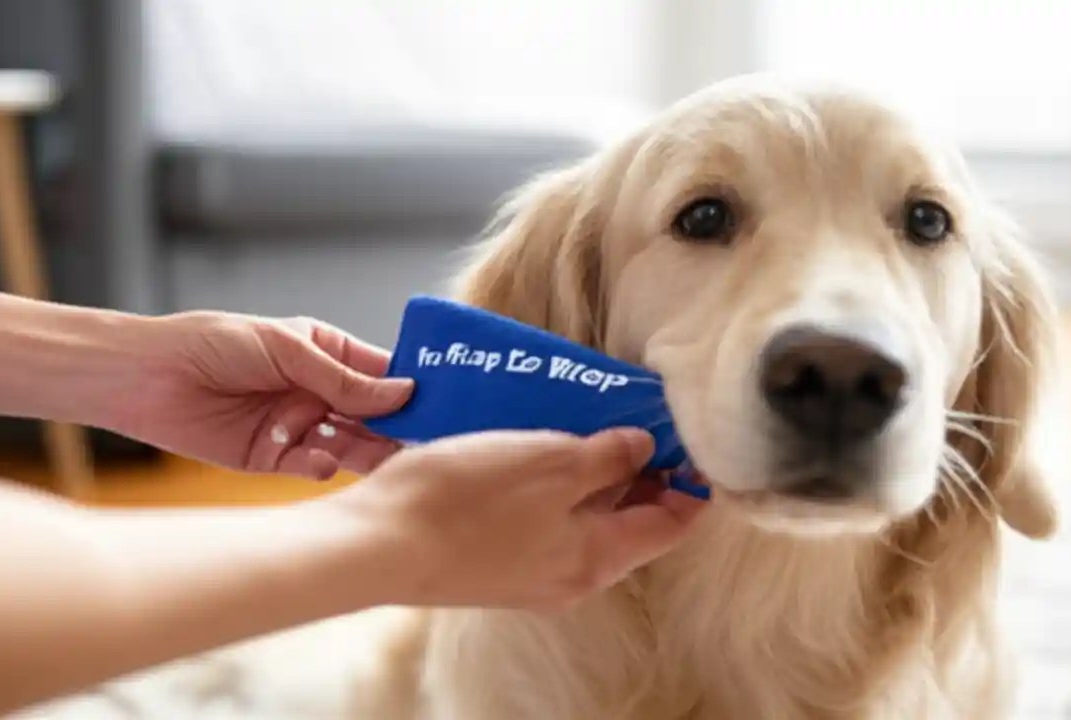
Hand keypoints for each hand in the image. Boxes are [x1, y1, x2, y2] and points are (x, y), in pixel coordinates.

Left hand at [113, 312, 412, 478]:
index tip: (444, 404)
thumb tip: (404, 394)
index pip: (383, 373)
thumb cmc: (212, 344)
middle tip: (424, 442)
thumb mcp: (286, 350)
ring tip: (386, 459)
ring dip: (366, 451)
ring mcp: (299, 426)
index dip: (412, 388)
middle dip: (397, 427)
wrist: (145, 378)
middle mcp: (318, 391)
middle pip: (373, 415)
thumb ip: (343, 379)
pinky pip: (312, 467)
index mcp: (327, 353)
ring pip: (350, 444)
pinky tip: (322, 460)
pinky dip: (321, 466)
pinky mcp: (274, 459)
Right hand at [318, 428, 705, 609]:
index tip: (694, 439)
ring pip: (584, 518)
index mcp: (598, 559)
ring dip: (594, 473)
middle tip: (641, 415)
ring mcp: (531, 571)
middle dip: (642, 470)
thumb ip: (608, 456)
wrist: (376, 544)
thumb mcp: (551, 462)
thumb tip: (646, 448)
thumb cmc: (465, 503)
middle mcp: (571, 574)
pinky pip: (544, 519)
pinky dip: (554, 485)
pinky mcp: (494, 558)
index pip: (671, 525)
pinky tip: (537, 445)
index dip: (691, 483)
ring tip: (590, 418)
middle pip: (629, 522)